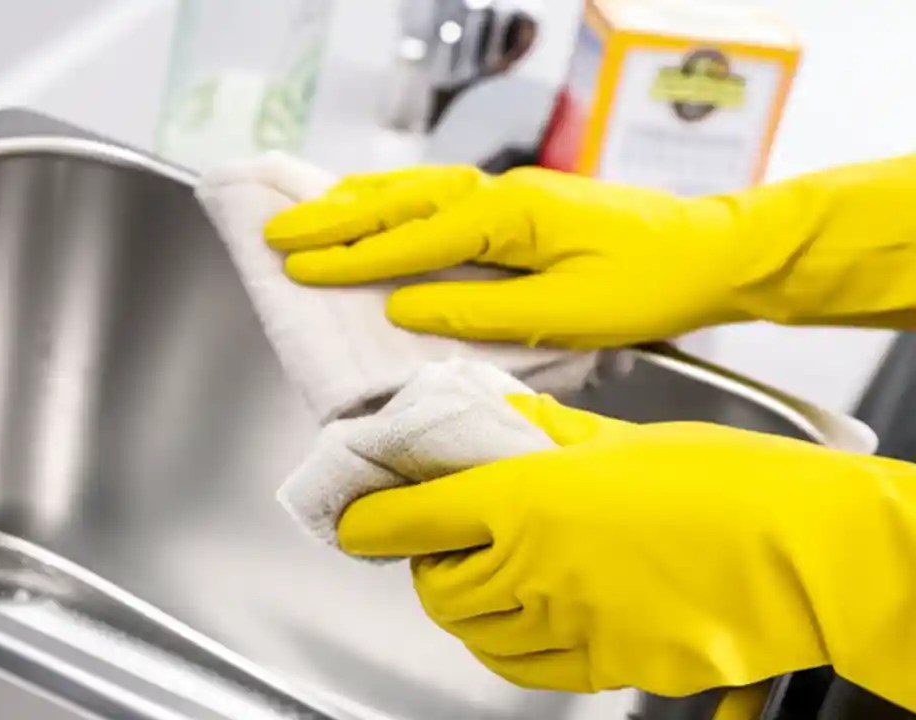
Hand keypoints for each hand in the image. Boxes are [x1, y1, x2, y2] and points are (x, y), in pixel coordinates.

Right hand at [264, 166, 746, 347]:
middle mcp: (502, 192)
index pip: (413, 236)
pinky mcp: (517, 204)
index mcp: (513, 216)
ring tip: (302, 215)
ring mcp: (509, 192)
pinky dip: (392, 203)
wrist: (713, 249)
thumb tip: (405, 309)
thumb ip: (482, 309)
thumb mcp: (570, 311)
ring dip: (354, 204)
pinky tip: (371, 211)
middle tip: (272, 233)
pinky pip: (437, 197)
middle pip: (400, 200)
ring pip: (414, 190)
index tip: (297, 267)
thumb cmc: (652, 284)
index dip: (351, 256)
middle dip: (332, 219)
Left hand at [337, 394, 915, 708]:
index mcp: (528, 495)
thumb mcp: (621, 438)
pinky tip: (524, 623)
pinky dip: (508, 646)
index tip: (354, 523)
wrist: (808, 549)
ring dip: (462, 608)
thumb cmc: (726, 481)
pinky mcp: (608, 666)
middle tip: (436, 547)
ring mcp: (569, 624)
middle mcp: (534, 564)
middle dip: (422, 567)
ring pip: (473, 632)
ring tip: (480, 582)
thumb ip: (543, 433)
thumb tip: (498, 420)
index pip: (412, 517)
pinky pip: (529, 668)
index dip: (370, 522)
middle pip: (435, 585)